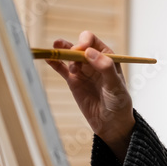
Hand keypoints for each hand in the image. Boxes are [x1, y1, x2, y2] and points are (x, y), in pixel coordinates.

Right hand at [45, 30, 134, 157]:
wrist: (111, 123)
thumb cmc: (119, 103)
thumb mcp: (115, 85)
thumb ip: (105, 68)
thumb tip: (89, 52)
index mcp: (107, 57)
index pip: (93, 42)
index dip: (84, 42)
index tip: (80, 51)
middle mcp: (93, 61)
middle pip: (78, 47)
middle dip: (72, 48)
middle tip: (70, 55)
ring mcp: (82, 71)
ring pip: (69, 56)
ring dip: (61, 51)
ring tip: (54, 49)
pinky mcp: (73, 81)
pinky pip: (61, 69)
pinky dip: (54, 63)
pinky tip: (48, 58)